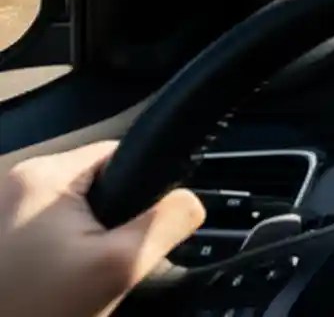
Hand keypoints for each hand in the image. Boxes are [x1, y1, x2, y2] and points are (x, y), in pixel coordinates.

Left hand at [0, 141, 205, 316]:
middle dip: (113, 220)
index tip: (135, 232)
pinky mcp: (0, 234)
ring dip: (87, 236)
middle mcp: (17, 181)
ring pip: (74, 208)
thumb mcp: (120, 266)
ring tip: (78, 273)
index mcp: (44, 174)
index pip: (120, 154)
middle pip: (97, 183)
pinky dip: (61, 248)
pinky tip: (56, 278)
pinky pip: (48, 227)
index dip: (143, 192)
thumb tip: (191, 202)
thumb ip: (166, 223)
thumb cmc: (38, 308)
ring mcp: (3, 208)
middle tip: (104, 263)